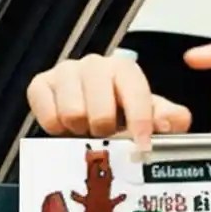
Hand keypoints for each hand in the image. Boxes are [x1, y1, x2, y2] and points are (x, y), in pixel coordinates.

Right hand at [26, 54, 191, 148]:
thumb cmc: (124, 111)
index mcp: (124, 69)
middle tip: (107, 134)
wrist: (92, 107)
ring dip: (82, 130)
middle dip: (106, 132)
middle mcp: (94, 65)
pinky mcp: (39, 84)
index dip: (140, 124)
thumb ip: (171, 118)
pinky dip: (59, 130)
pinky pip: (48, 118)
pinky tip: (69, 125)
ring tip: (88, 128)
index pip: (135, 95)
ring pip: (72, 115)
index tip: (142, 146)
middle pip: (100, 113)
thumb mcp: (154, 115)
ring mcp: (65, 72)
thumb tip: (167, 122)